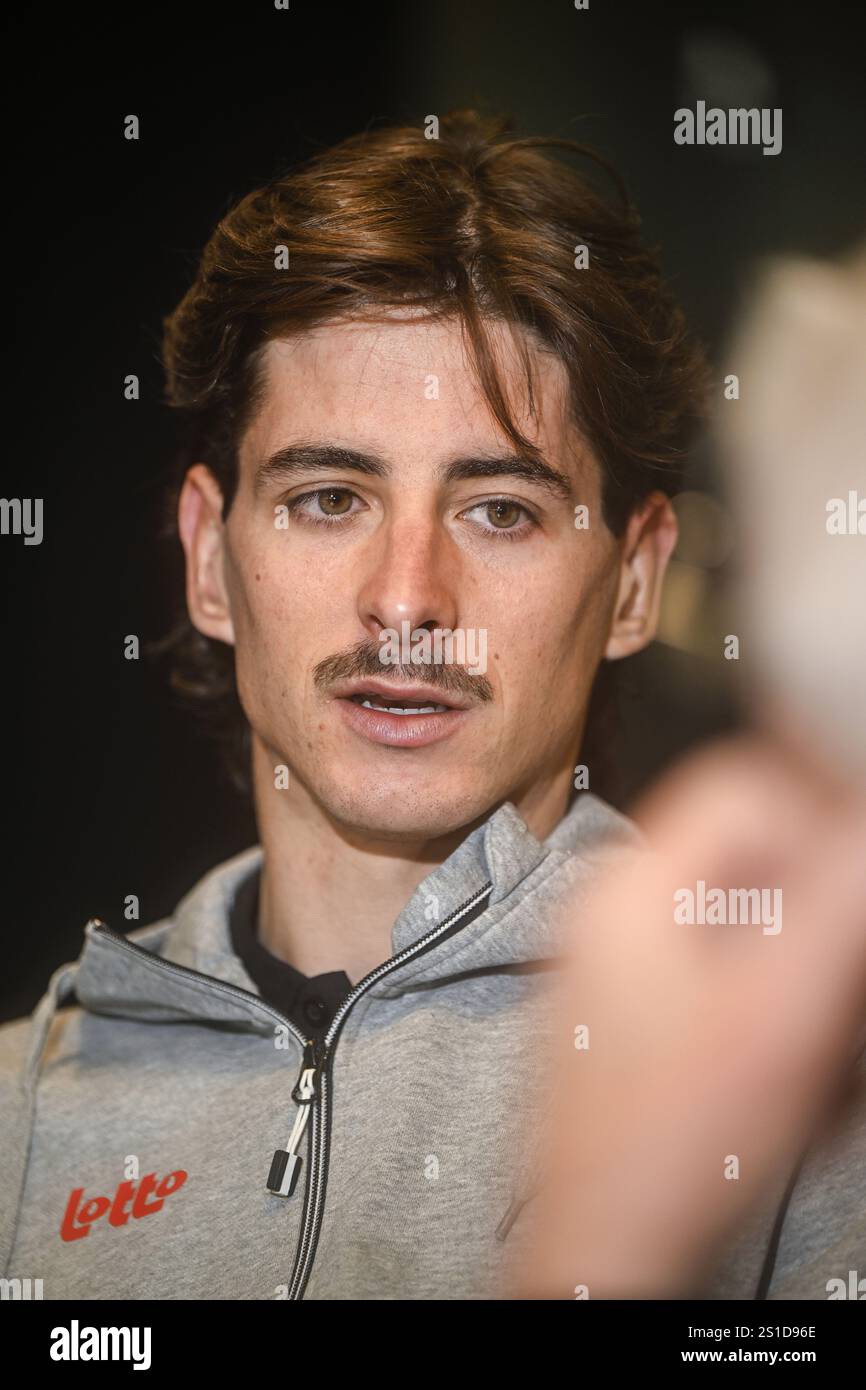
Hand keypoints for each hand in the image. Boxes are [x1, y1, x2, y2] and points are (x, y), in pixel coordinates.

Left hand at [509, 735, 865, 1298]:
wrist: (607, 1243)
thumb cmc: (673, 1142)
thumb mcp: (784, 1008)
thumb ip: (836, 900)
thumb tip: (856, 829)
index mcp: (633, 886)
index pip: (739, 792)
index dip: (816, 820)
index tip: (851, 875)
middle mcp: (614, 909)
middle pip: (745, 854)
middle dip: (816, 905)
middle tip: (837, 977)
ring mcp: (618, 960)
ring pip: (743, 917)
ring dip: (800, 961)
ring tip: (818, 1038)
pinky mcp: (633, 1009)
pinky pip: (723, 971)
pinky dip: (771, 1002)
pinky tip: (792, 1065)